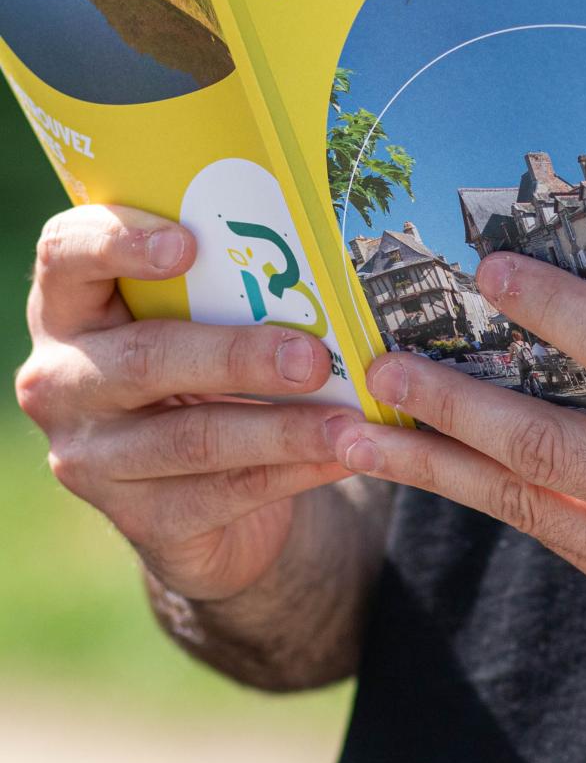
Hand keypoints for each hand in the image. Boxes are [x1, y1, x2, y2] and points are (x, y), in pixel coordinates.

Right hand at [16, 205, 347, 601]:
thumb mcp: (191, 321)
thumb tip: (317, 265)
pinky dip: (292, 472)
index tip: (187, 244)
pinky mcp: (139, 520)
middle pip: (146, 358)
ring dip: (282, 429)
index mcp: (69, 310)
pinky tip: (340, 456)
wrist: (187, 494)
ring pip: (193, 439)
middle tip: (312, 358)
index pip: (66, 256)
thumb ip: (221, 289)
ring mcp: (92, 458)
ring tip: (347, 422)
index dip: (119, 242)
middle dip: (238, 356)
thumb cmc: (196, 370)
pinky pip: (226, 493)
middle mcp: (62, 382)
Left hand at [325, 253, 585, 641]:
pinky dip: (490, 496)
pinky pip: (555, 535)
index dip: (553, 310)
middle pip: (551, 446)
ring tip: (361, 433)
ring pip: (530, 504)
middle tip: (381, 368)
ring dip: (437, 466)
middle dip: (453, 405)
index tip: (488, 271)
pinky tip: (436, 469)